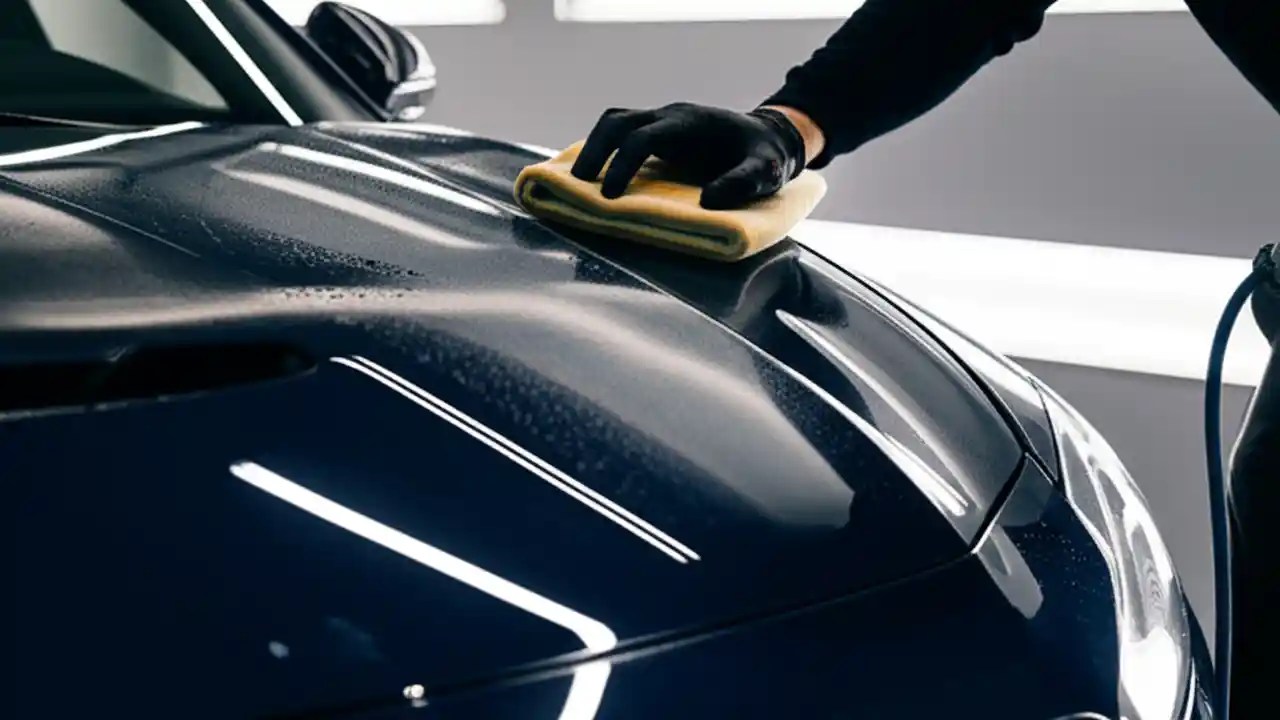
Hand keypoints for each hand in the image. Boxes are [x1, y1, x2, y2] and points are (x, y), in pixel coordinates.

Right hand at [570, 103, 809, 209]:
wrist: (769, 136)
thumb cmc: (765, 156)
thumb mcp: (765, 171)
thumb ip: (742, 183)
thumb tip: (708, 202)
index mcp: (691, 123)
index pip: (644, 135)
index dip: (623, 163)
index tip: (609, 195)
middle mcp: (671, 116)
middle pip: (619, 121)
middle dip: (595, 151)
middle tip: (580, 185)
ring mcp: (663, 122)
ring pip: (615, 121)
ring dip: (594, 148)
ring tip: (580, 182)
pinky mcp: (659, 133)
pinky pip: (622, 132)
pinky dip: (605, 149)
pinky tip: (596, 176)